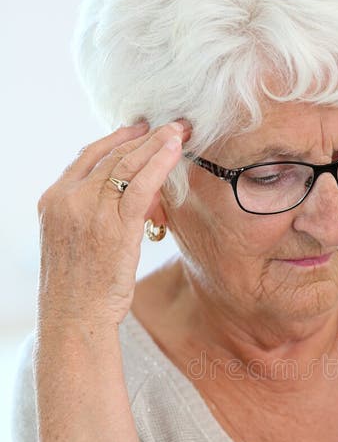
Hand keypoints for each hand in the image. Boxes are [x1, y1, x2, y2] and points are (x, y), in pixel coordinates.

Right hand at [36, 120, 191, 331]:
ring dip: (157, 143)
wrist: (73, 318)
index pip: (87, 157)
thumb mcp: (80, 243)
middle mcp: (68, 199)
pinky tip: (175, 150)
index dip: (116, 139)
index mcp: (53, 200)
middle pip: (110, 154)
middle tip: (169, 123)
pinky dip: (159, 163)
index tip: (139, 129)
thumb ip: (101, 216)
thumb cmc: (80, 289)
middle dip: (144, 136)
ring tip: (179, 130)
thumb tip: (143, 199)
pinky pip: (141, 185)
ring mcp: (89, 210)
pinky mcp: (114, 226)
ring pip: (126, 164)